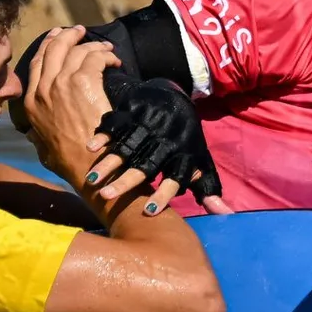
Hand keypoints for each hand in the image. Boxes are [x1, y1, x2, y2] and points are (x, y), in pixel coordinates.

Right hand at [18, 26, 120, 191]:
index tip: (58, 37)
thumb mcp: (42, 149)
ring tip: (106, 49)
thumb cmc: (70, 163)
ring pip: (76, 50)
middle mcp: (42, 89)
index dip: (48, 46)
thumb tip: (32, 133)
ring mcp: (61, 83)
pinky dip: (106, 55)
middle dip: (67, 36)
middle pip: (53, 49)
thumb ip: (36, 135)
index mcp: (29, 103)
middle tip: (80, 32)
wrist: (89, 168)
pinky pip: (95, 57)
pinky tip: (115, 62)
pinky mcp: (83, 82)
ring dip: (93, 46)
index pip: (36, 63)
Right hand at [81, 78, 230, 214]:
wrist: (175, 97)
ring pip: (126, 146)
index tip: (149, 210)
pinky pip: (116, 123)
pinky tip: (88, 148)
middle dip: (127, 180)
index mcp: (183, 155)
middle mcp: (166, 141)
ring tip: (92, 180)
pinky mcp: (133, 110)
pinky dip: (102, 134)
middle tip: (107, 196)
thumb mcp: (199, 160)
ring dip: (108, 162)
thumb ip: (207, 187)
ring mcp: (149, 125)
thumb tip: (223, 214)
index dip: (164, 193)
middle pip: (146, 163)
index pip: (176, 177)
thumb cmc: (186, 138)